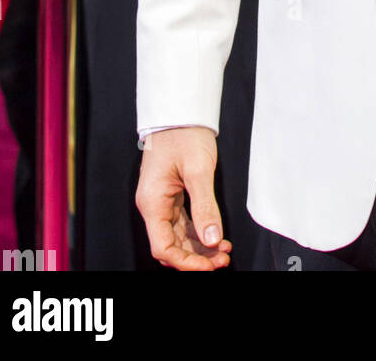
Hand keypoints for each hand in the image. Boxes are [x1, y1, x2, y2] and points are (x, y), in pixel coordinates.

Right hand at [135, 127, 230, 270]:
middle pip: (171, 245)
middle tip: (222, 260)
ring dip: (199, 247)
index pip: (164, 247)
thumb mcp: (198, 170)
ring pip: (178, 236)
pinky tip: (215, 235)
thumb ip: (205, 207)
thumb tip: (212, 239)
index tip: (208, 266)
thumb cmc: (184, 133)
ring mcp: (162, 200)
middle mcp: (154, 204)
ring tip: (223, 251)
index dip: (185, 262)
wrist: (181, 110)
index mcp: (152, 202)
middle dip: (196, 257)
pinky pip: (183, 222)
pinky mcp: (171, 194)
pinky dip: (198, 231)